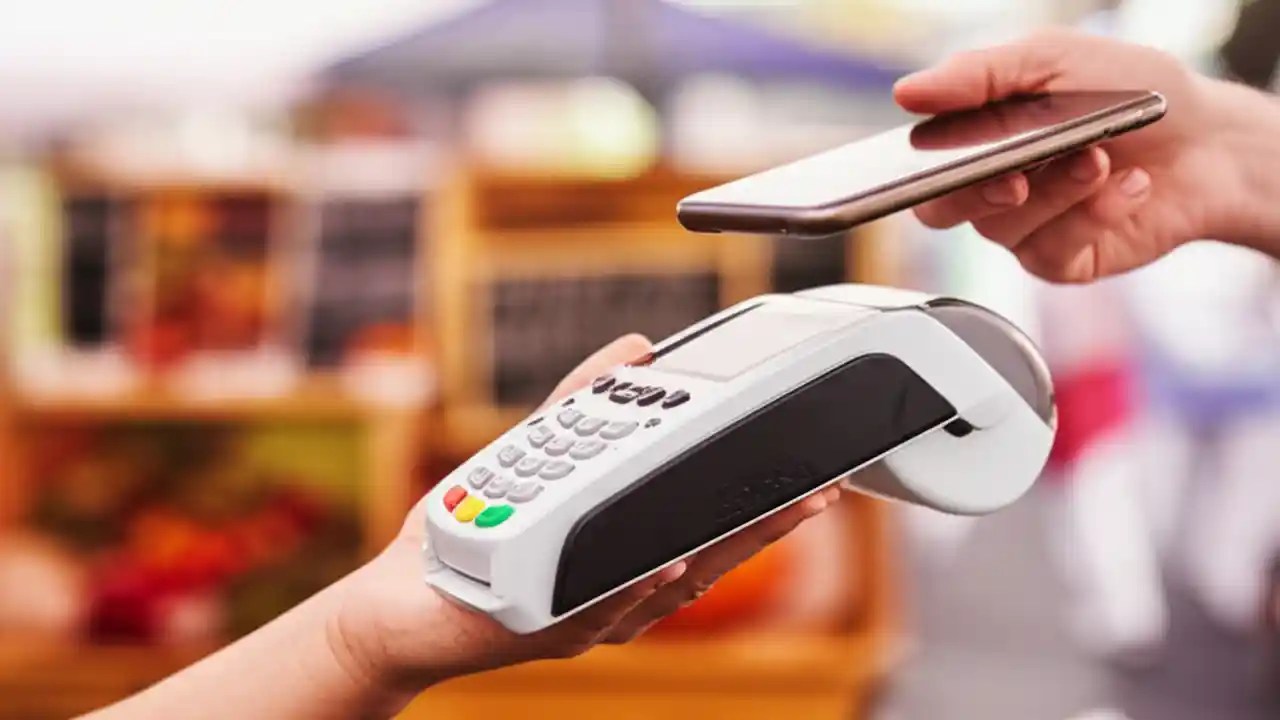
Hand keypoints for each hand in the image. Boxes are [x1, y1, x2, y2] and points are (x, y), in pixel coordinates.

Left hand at [331, 334, 838, 699]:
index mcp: (624, 555)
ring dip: (712, 555)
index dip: (760, 508)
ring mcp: (584, 616)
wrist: (396, 603)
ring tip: (756, 522)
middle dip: (762, 529)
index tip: (809, 478)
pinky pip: (596, 611)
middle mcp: (616, 593)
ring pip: (660, 590)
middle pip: (704, 560)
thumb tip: (635, 349)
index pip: (705, 529)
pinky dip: (632, 589)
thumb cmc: (469, 540)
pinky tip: (662, 566)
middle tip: (812, 496)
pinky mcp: (542, 629)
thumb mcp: (534, 453)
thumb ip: (583, 400)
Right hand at [895, 27, 1279, 281]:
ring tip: (1100, 158)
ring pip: (1003, 225)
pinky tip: (1128, 186)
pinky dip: (1094, 213)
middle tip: (1017, 175)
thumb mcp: (1053, 59)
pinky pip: (1051, 249)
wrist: (1209, 143)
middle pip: (940, 209)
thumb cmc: (1131, 93)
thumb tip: (909, 93)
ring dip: (1057, 189)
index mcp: (975, 135)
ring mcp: (1022, 226)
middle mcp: (989, 185)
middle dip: (978, 192)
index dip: (915, 168)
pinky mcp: (1060, 258)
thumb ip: (978, 74)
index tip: (941, 159)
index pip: (917, 161)